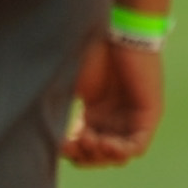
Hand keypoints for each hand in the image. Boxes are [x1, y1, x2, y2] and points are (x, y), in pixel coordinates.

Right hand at [64, 36, 165, 167]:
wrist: (119, 32)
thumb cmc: (93, 52)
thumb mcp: (69, 84)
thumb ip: (58, 107)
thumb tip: (37, 131)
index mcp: (95, 113)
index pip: (83, 146)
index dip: (70, 150)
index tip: (59, 144)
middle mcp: (114, 119)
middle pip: (98, 155)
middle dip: (83, 155)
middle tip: (73, 144)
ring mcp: (132, 118)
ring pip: (117, 155)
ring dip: (100, 155)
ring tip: (89, 140)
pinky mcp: (149, 115)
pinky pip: (137, 146)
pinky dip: (120, 151)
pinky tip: (105, 143)